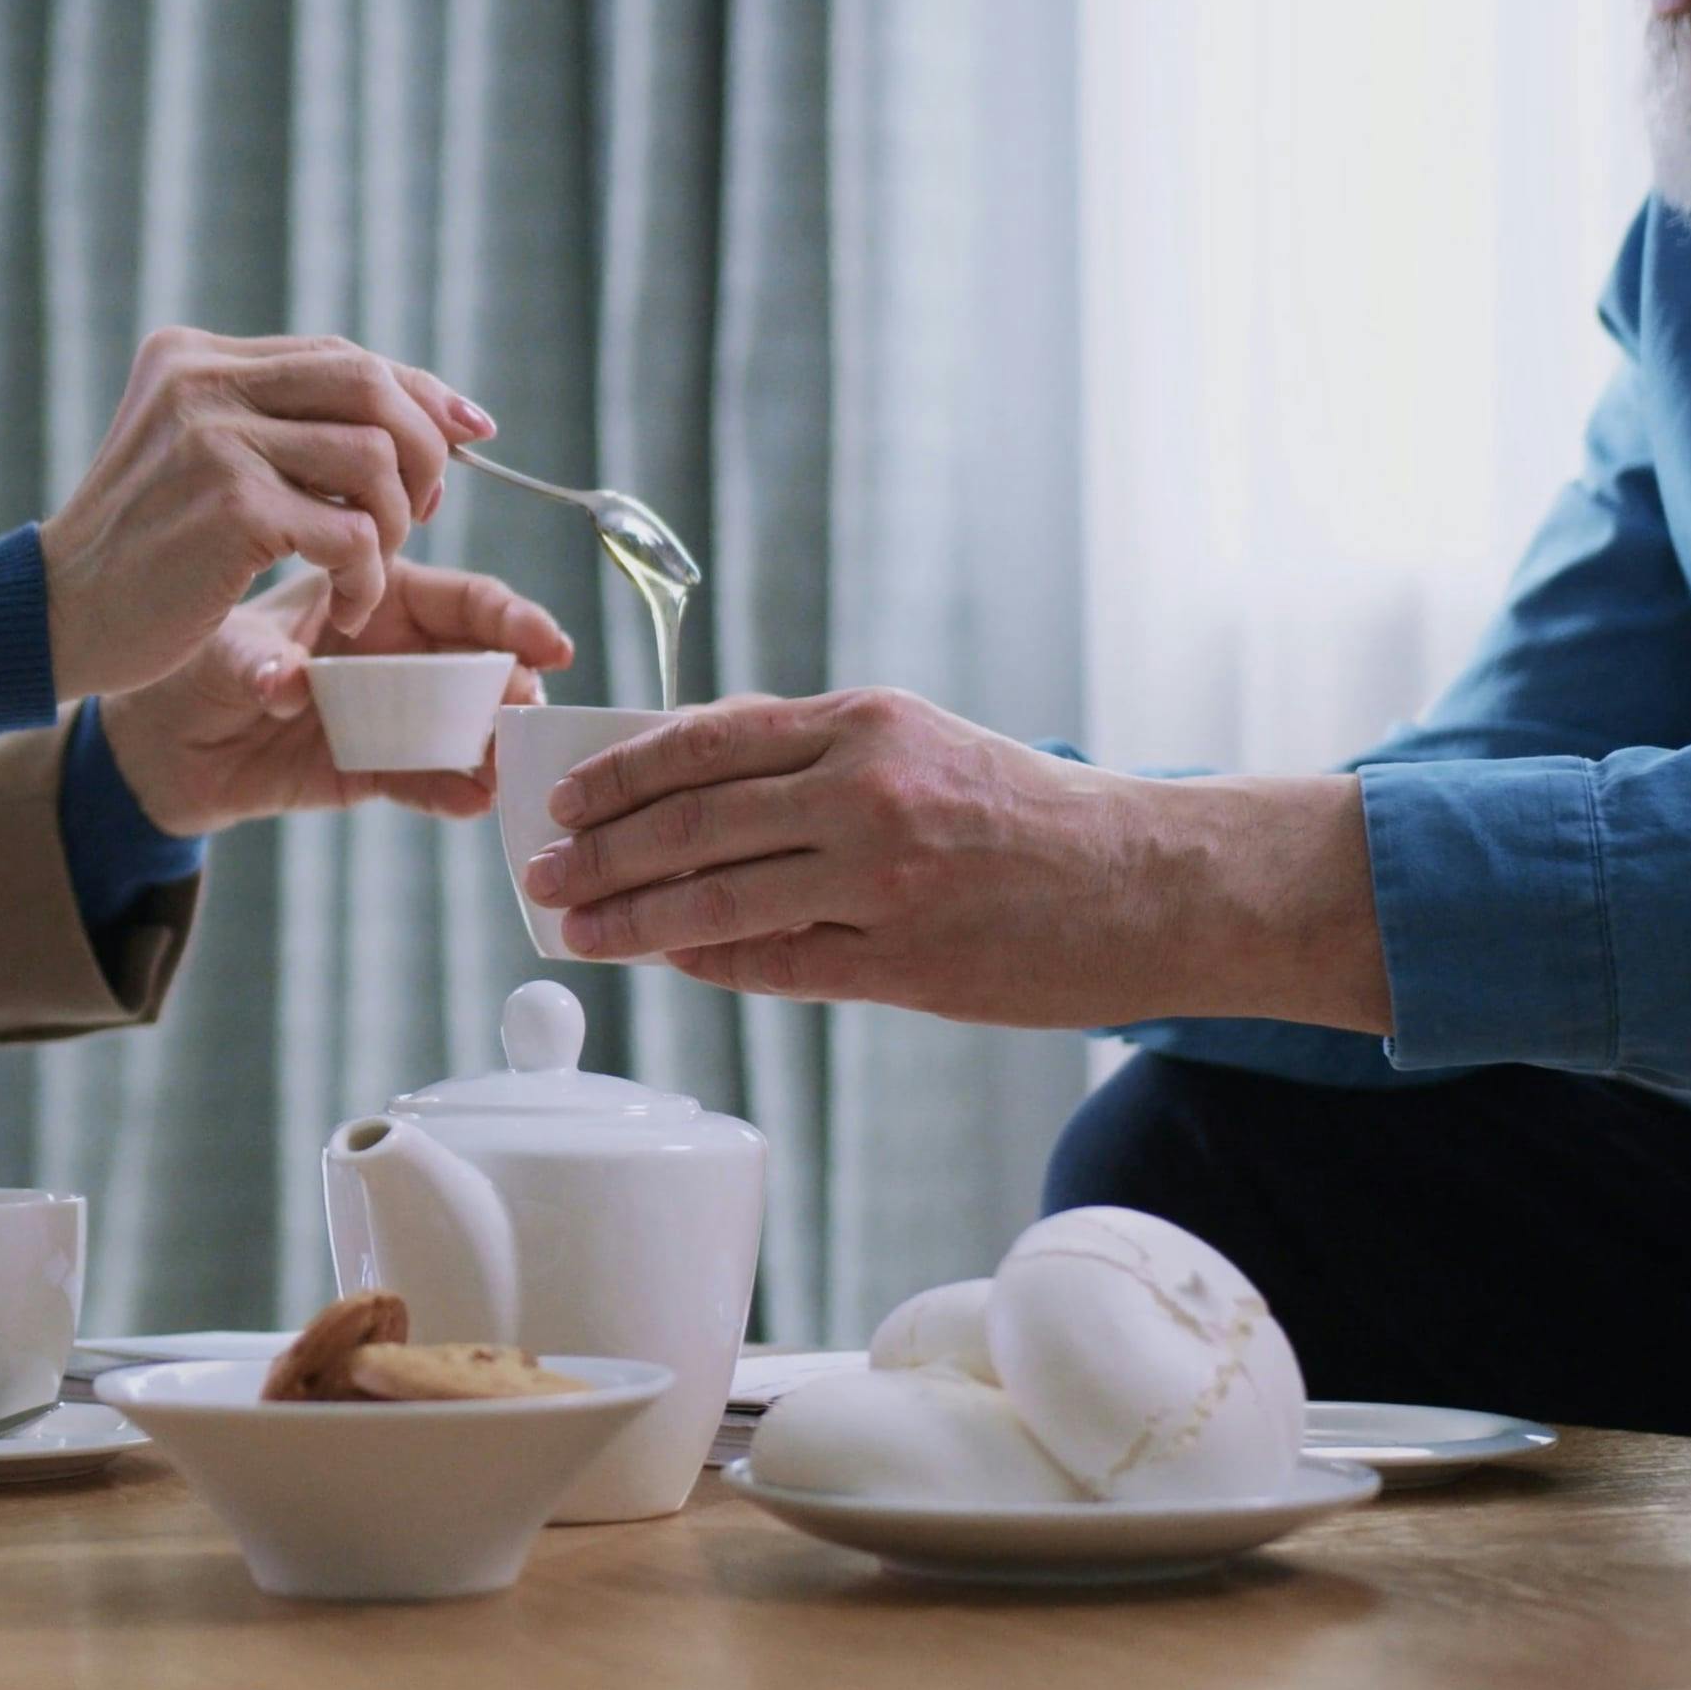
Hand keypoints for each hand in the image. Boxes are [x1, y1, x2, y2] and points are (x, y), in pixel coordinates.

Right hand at [39, 328, 495, 700]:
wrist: (57, 616)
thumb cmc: (143, 556)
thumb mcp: (199, 462)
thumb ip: (279, 427)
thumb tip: (426, 421)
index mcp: (195, 357)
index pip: (341, 355)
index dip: (418, 392)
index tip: (469, 431)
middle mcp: (203, 379)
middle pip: (369, 384)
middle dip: (424, 450)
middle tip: (424, 513)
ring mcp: (215, 437)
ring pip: (374, 456)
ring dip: (396, 525)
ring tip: (369, 572)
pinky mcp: (231, 504)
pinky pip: (352, 533)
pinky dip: (369, 577)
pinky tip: (349, 608)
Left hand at [99, 560, 573, 838]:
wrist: (163, 748)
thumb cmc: (195, 669)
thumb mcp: (223, 653)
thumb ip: (258, 663)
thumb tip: (284, 681)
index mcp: (374, 595)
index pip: (460, 598)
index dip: (511, 618)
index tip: (551, 645)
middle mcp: (397, 654)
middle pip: (481, 663)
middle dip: (516, 687)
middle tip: (530, 711)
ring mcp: (393, 716)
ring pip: (466, 726)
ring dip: (496, 744)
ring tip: (511, 765)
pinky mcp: (374, 771)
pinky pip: (425, 781)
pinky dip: (452, 792)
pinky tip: (473, 802)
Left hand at [515, 688, 1393, 1031]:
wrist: (1148, 881)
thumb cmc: (1026, 814)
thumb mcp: (922, 746)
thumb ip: (815, 761)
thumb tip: (692, 784)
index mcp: (867, 724)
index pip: (707, 741)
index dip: (620, 775)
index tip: (565, 800)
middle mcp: (868, 793)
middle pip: (692, 822)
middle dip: (600, 853)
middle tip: (542, 874)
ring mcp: (883, 883)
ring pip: (718, 900)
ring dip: (633, 918)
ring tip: (578, 928)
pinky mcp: (902, 962)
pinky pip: (775, 964)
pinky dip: (709, 963)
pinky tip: (668, 960)